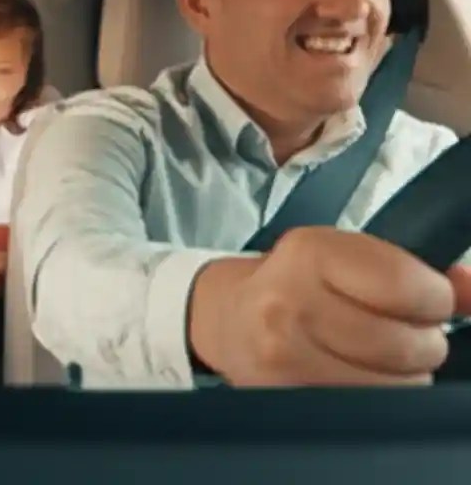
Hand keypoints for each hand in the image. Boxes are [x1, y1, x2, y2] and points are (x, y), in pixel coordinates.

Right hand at [189, 227, 470, 385]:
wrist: (228, 316)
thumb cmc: (300, 282)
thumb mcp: (350, 257)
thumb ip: (419, 272)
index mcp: (310, 252)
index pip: (408, 286)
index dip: (435, 302)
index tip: (426, 303)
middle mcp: (288, 302)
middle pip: (406, 344)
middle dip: (421, 343)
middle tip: (401, 334)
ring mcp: (281, 354)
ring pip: (393, 386)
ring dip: (401, 377)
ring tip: (378, 358)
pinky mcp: (280, 395)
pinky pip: (362, 409)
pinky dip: (373, 398)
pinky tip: (356, 377)